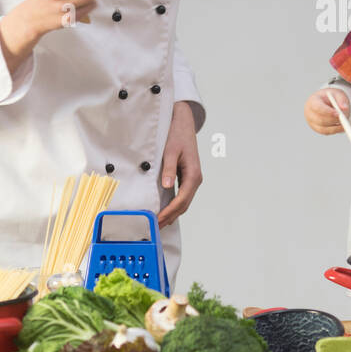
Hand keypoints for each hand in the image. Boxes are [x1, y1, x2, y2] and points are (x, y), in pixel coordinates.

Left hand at [156, 101, 202, 228]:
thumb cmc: (177, 135)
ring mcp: (192, 179)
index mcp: (193, 175)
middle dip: (170, 217)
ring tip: (158, 222)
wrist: (183, 123)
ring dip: (172, 213)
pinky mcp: (186, 177)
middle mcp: (195, 179)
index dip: (169, 212)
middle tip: (155, 228)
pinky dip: (173, 205)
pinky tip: (164, 210)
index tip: (158, 220)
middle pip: (183, 205)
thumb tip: (166, 186)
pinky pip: (181, 196)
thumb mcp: (171, 151)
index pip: (181, 200)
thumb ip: (169, 169)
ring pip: (183, 202)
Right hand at [305, 88, 349, 134]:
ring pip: (323, 129)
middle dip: (333, 121)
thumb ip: (341, 100)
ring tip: (345, 124)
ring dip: (335, 128)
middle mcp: (309, 113)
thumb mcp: (337, 94)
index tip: (339, 114)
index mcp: (313, 101)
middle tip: (344, 120)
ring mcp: (312, 122)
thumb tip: (345, 108)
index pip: (318, 107)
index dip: (328, 112)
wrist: (326, 101)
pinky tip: (342, 127)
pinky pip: (326, 132)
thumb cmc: (331, 97)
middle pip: (320, 120)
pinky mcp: (317, 129)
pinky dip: (335, 131)